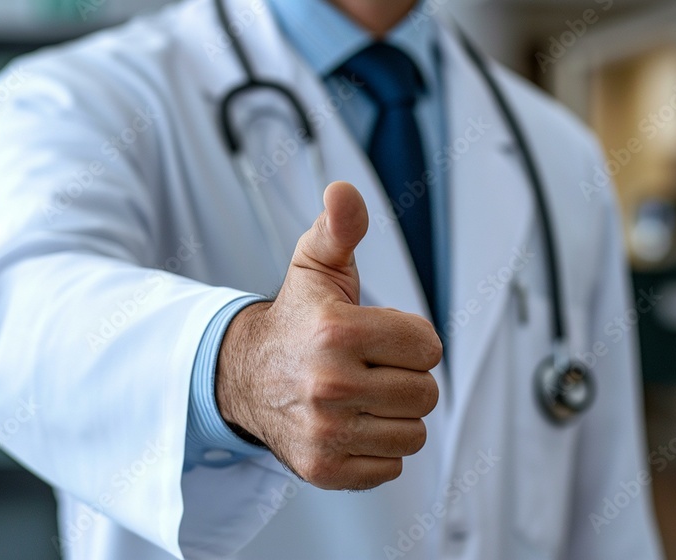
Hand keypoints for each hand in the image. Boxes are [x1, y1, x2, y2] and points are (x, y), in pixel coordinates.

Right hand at [216, 181, 441, 490]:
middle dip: (406, 378)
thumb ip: (341, 226)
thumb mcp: (316, 264)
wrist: (246, 375)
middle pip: (426, 394)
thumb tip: (343, 191)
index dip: (411, 341)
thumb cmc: (297, 318)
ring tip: (363, 397)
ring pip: (414, 433)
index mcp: (336, 331)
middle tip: (371, 368)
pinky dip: (379, 449)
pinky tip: (352, 425)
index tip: (381, 338)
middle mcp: (328, 384)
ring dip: (395, 415)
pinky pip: (392, 466)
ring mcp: (325, 432)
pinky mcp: (323, 469)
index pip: (428, 348)